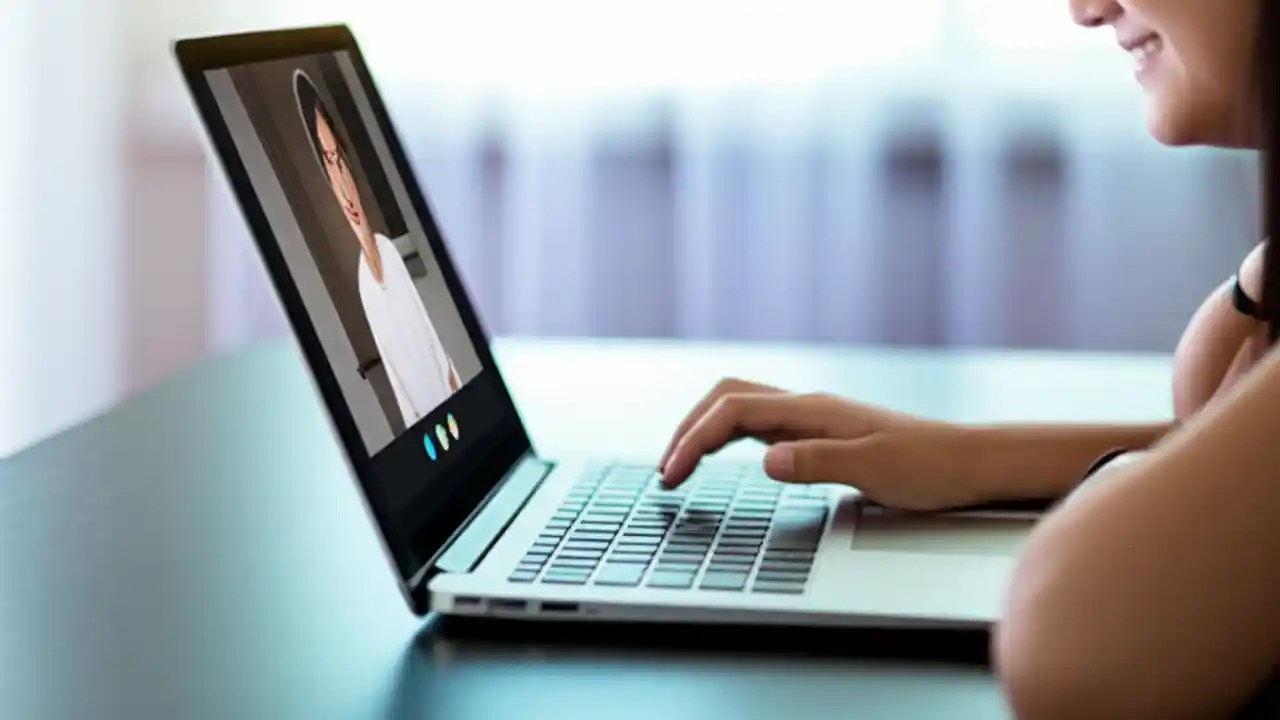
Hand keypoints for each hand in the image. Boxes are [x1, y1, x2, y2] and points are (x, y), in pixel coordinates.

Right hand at [658, 378, 983, 511]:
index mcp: (812, 410)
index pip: (731, 412)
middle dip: (687, 429)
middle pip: (725, 399)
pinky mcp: (819, 433)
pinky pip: (758, 424)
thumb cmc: (930, 466)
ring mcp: (812, 418)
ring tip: (682, 465)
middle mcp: (807, 407)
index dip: (693, 440)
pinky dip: (726, 436)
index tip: (672, 474)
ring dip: (703, 430)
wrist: (969, 462)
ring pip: (739, 407)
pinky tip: (725, 458)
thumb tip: (764, 460)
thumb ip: (817, 462)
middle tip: (667, 472)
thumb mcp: (874, 469)